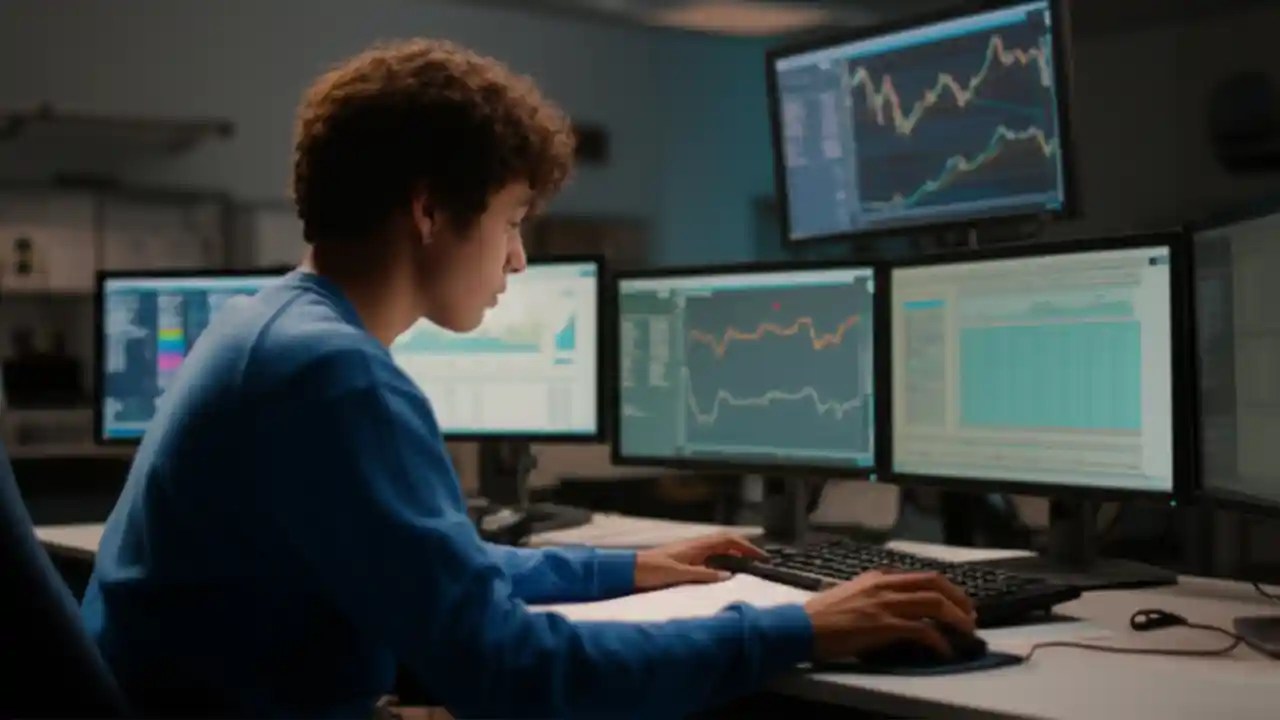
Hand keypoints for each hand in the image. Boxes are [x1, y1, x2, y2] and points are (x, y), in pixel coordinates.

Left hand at [633, 532, 767, 591]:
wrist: (630, 570)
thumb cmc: (652, 570)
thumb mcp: (679, 574)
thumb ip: (703, 575)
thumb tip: (729, 576)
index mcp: (696, 546)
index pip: (728, 541)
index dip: (746, 546)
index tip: (761, 556)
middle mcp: (695, 545)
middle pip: (725, 541)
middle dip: (744, 547)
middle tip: (759, 560)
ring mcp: (690, 551)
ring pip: (718, 547)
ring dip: (734, 553)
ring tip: (747, 565)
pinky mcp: (685, 559)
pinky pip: (710, 555)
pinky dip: (722, 559)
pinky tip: (724, 570)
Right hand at [804, 570, 976, 660]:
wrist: (801, 627)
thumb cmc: (820, 616)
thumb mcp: (850, 594)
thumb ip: (872, 594)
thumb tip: (890, 604)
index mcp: (877, 577)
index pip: (921, 576)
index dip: (945, 588)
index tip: (956, 601)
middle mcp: (884, 585)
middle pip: (934, 583)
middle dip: (958, 598)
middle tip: (970, 614)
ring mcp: (885, 604)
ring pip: (934, 603)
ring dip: (956, 618)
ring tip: (966, 631)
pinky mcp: (884, 625)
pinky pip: (922, 630)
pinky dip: (938, 640)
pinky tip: (944, 650)